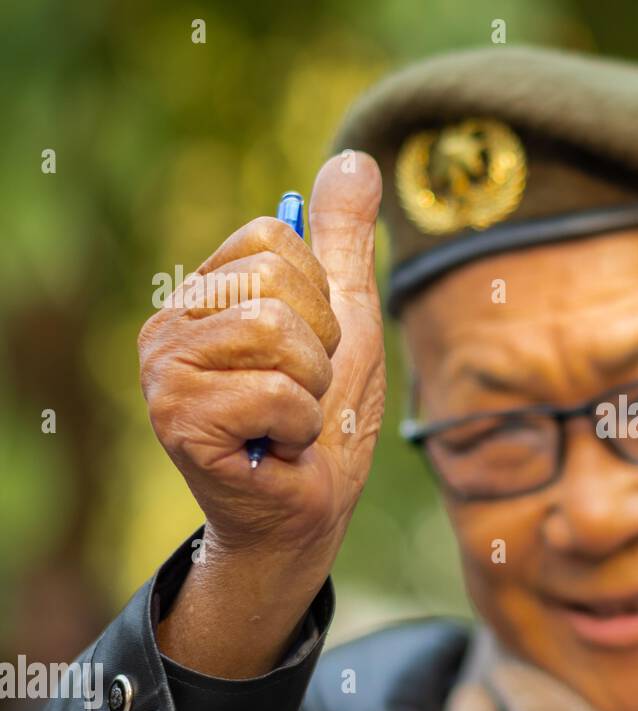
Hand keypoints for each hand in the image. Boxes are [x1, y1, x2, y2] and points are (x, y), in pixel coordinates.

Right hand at [138, 153, 384, 675]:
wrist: (307, 511)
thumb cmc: (325, 420)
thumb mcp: (348, 317)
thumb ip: (345, 240)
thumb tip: (356, 155)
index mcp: (205, 290)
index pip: (276, 240)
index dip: (320, 299)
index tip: (308, 351)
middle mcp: (170, 322)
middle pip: (279, 285)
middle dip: (319, 349)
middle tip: (299, 393)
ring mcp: (163, 368)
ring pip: (277, 334)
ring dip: (310, 390)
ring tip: (287, 421)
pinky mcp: (176, 416)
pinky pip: (275, 391)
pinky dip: (296, 427)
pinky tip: (272, 449)